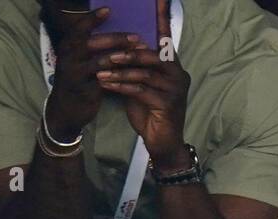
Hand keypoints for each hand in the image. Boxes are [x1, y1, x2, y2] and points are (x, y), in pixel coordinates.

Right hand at [45, 7, 139, 140]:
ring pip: (101, 61)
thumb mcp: (80, 62)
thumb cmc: (78, 81)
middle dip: (116, 38)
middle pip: (92, 43)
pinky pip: (106, 80)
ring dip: (122, 57)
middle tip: (137, 37)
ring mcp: (75, 74)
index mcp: (67, 47)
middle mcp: (68, 57)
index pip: (79, 28)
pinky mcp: (85, 90)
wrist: (67, 110)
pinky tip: (136, 74)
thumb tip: (116, 35)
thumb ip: (93, 49)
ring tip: (140, 55)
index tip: (109, 9)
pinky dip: (121, 76)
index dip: (93, 18)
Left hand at [95, 1, 190, 167]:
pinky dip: (120, 87)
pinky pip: (140, 89)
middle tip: (104, 54)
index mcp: (173, 66)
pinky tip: (106, 86)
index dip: (162, 16)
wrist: (162, 143)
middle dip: (125, 53)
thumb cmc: (150, 113)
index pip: (166, 37)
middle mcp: (179, 74)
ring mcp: (175, 89)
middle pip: (150, 54)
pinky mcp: (168, 104)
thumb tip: (116, 48)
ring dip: (118, 72)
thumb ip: (135, 67)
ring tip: (99, 73)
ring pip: (143, 72)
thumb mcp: (140, 85)